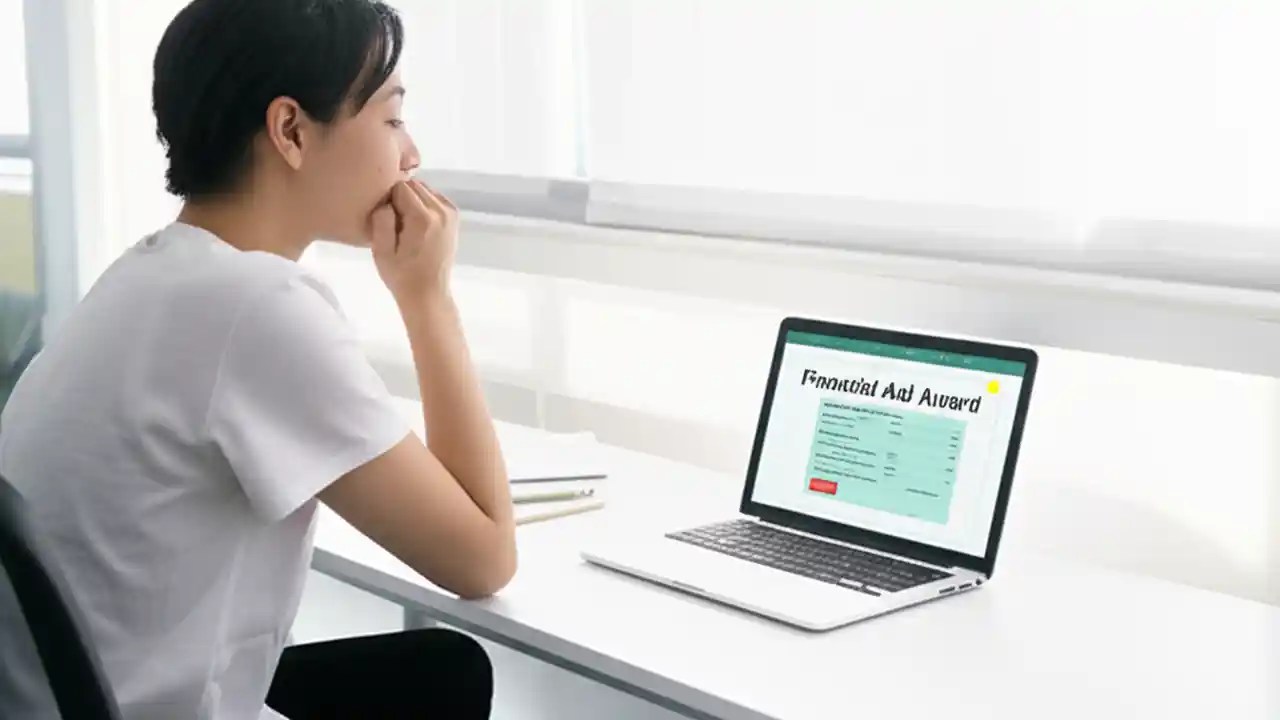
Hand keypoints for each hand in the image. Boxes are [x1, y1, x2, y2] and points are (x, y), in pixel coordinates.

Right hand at [369, 179, 457, 304]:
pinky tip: (417, 222)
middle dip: (400, 197)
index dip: (388, 198)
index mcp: (422, 218)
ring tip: (406, 223)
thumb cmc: (401, 275)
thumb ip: (381, 219)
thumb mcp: (381, 250)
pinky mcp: (454, 217)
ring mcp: (451, 213)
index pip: (399, 186)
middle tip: (395, 222)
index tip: (386, 218)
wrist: (428, 293)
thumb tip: (386, 200)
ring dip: (412, 199)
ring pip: (424, 188)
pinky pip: (434, 196)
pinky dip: (423, 203)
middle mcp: (441, 210)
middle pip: (413, 184)